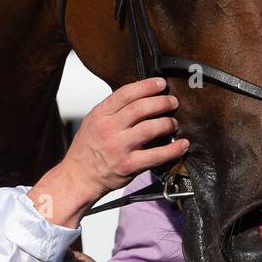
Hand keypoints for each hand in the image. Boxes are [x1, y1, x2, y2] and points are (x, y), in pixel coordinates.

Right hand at [62, 77, 187, 203]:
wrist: (78, 177)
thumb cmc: (87, 149)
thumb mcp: (93, 121)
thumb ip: (114, 109)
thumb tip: (141, 96)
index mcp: (100, 114)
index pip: (126, 93)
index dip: (147, 86)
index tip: (161, 83)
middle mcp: (109, 129)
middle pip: (141, 108)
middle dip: (162, 102)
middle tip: (172, 102)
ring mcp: (119, 148)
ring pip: (150, 129)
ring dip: (167, 123)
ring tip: (173, 122)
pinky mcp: (129, 166)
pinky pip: (156, 155)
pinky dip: (173, 149)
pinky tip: (182, 145)